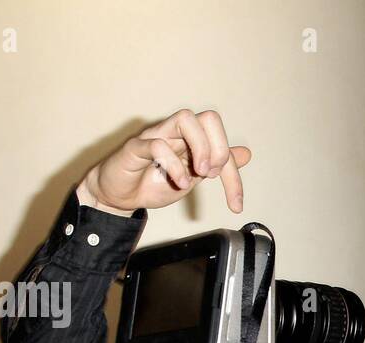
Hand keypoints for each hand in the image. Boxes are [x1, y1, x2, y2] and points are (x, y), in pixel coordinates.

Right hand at [78, 108, 251, 214]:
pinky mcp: (135, 147)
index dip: (234, 173)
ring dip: (200, 149)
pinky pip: (157, 144)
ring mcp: (155, 136)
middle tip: (211, 175)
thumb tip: (246, 153)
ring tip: (198, 175)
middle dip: (219, 149)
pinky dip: (174, 165)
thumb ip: (215, 165)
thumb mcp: (193, 177)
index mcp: (191, 139)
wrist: (118, 196)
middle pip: (209, 118)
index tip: (235, 203)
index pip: (222, 141)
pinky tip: (178, 182)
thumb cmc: (152, 182)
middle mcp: (175, 132)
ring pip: (185, 119)